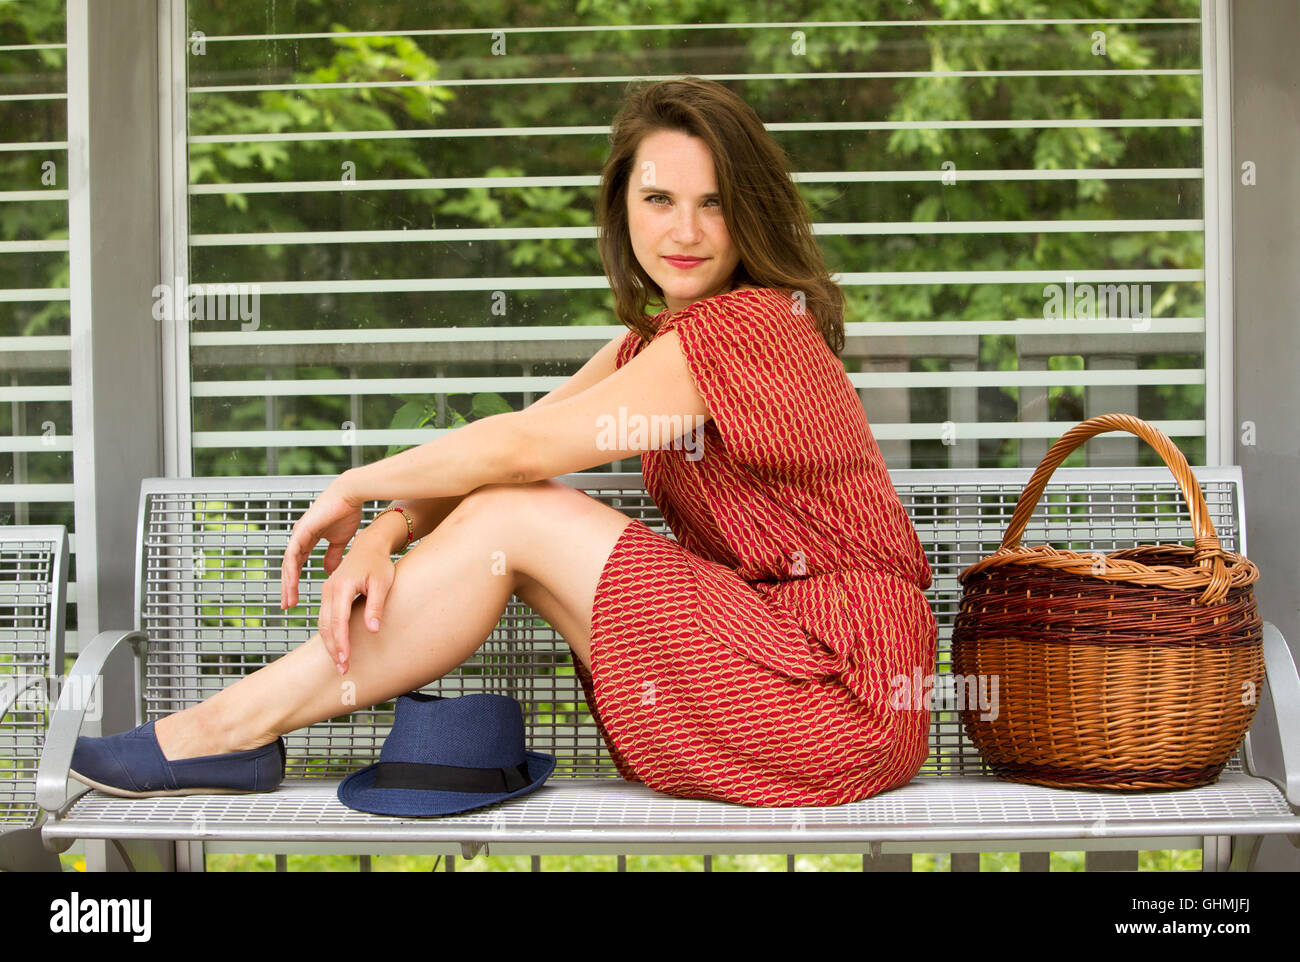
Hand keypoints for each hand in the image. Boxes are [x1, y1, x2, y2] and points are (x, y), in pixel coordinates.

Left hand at [279, 472, 364, 613]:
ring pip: (288, 564)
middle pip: (289, 567)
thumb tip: (329, 570)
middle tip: (287, 605)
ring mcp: (298, 534)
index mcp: (307, 540)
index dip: (295, 582)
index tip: (296, 598)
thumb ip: (333, 555)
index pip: (297, 565)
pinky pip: (293, 555)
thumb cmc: (346, 512)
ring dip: (288, 583)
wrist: (350, 496)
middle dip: (288, 587)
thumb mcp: (339, 540)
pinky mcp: (301, 531)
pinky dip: (292, 570)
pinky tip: (292, 582)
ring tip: (289, 600)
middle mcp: (299, 537)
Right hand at [315, 541, 395, 675]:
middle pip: (326, 626)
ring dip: (329, 644)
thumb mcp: (382, 583)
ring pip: (322, 624)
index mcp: (342, 586)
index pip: (338, 621)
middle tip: (343, 669)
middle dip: (333, 649)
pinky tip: (336, 646)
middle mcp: (329, 589)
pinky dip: (328, 634)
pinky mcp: (328, 594)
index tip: (346, 660)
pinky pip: (324, 617)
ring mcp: (326, 591)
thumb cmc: (378, 563)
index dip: (341, 643)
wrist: (369, 546)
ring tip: (340, 662)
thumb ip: (376, 607)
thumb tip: (372, 630)